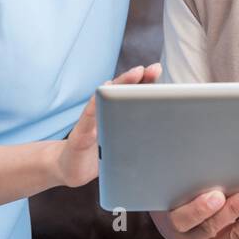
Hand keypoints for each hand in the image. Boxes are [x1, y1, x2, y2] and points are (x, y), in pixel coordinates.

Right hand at [55, 62, 160, 188]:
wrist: (72, 170)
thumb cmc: (102, 157)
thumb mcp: (124, 146)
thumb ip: (139, 135)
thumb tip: (167, 130)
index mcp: (116, 116)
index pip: (131, 95)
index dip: (145, 82)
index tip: (156, 69)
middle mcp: (103, 113)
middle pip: (120, 91)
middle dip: (136, 78)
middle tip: (151, 68)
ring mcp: (91, 121)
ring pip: (105, 98)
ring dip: (120, 84)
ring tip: (135, 73)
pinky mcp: (79, 134)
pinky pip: (88, 117)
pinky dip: (96, 104)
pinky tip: (103, 91)